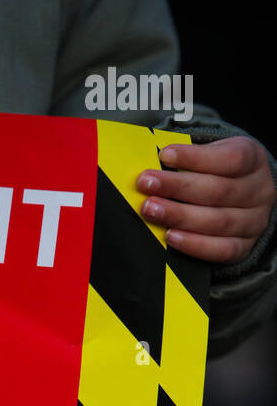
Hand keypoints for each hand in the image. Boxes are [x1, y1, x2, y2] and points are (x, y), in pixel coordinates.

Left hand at [136, 135, 274, 262]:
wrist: (242, 201)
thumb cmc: (219, 173)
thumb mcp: (213, 155)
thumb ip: (190, 158)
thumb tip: (155, 165)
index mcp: (254, 159)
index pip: (230, 158)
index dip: (196, 157)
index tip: (165, 154)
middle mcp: (260, 190)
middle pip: (218, 191)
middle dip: (177, 187)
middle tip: (146, 184)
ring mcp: (254, 221)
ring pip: (217, 221)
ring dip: (179, 216)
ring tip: (151, 210)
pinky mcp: (245, 246)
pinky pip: (221, 250)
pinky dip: (194, 244)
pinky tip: (171, 237)